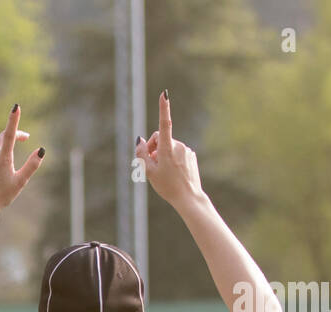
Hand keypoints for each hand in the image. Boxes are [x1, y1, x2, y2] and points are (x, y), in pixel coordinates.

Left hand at [0, 104, 44, 208]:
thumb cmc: (3, 195)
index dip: (14, 119)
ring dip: (1, 144)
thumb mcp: (21, 182)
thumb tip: (41, 150)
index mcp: (3, 157)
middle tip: (24, 138)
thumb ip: (32, 165)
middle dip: (14, 134)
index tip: (16, 107)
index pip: (10, 133)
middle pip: (3, 136)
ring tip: (8, 155)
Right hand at [135, 91, 204, 208]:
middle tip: (148, 164)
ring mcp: (186, 150)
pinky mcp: (191, 156)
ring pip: (168, 147)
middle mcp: (178, 146)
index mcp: (167, 149)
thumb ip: (142, 154)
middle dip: (153, 148)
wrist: (188, 197)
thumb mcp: (149, 172)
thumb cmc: (167, 186)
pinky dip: (171, 159)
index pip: (164, 124)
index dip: (163, 108)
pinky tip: (172, 173)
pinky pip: (177, 153)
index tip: (164, 94)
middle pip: (161, 139)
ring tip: (161, 172)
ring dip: (162, 155)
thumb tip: (140, 140)